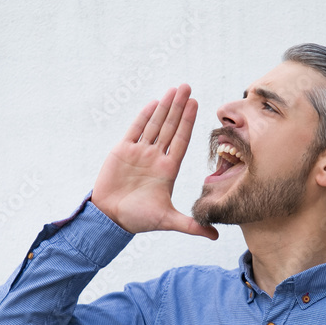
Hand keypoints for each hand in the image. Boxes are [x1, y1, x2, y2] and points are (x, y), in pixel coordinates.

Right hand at [91, 84, 217, 239]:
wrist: (109, 218)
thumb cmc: (138, 219)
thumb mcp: (168, 220)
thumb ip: (191, 225)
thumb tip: (216, 236)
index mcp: (168, 170)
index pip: (182, 141)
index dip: (188, 122)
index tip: (196, 104)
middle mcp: (156, 158)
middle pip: (170, 127)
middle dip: (178, 107)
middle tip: (187, 87)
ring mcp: (139, 153)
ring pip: (155, 125)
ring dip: (164, 107)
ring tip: (174, 89)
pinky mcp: (122, 151)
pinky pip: (135, 129)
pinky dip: (144, 116)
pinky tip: (153, 103)